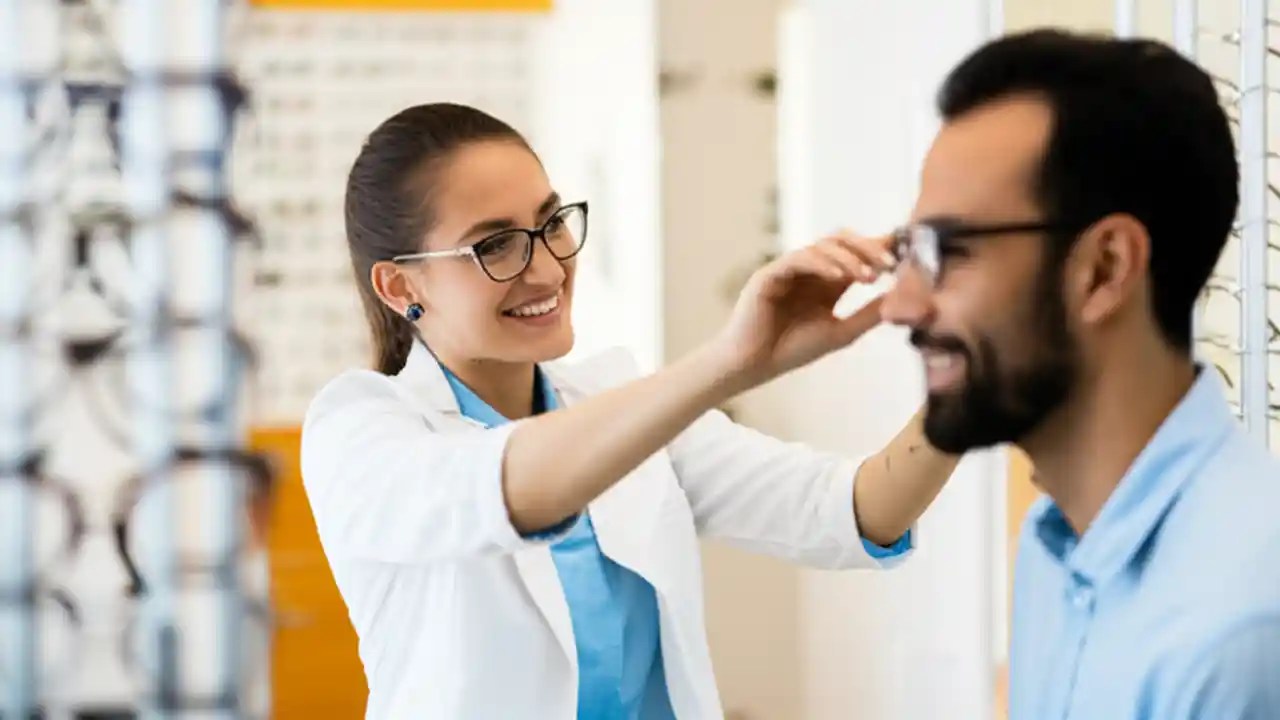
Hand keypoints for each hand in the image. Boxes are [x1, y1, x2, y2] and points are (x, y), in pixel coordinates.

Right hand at [711, 231, 895, 388]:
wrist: (754, 366)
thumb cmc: (792, 350)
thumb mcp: (841, 333)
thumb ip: (868, 314)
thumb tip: (900, 298)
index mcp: (826, 282)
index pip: (856, 255)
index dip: (879, 250)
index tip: (905, 257)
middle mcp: (810, 270)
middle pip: (842, 241)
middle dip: (868, 248)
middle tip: (889, 265)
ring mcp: (789, 269)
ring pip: (823, 245)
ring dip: (849, 258)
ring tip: (867, 277)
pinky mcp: (770, 273)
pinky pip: (798, 258)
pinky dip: (820, 262)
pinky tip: (838, 277)